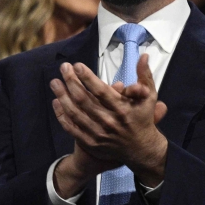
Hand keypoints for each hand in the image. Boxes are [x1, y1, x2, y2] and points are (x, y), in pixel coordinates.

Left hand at [50, 55, 167, 197]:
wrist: (140, 149)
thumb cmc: (142, 118)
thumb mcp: (149, 98)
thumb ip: (145, 76)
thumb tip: (143, 55)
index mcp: (123, 109)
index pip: (101, 91)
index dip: (87, 77)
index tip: (76, 65)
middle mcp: (109, 122)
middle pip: (84, 100)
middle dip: (71, 81)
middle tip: (63, 67)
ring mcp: (98, 133)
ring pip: (74, 113)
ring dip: (62, 96)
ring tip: (54, 82)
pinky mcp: (90, 142)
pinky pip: (71, 127)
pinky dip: (61, 114)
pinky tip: (56, 101)